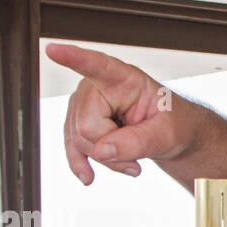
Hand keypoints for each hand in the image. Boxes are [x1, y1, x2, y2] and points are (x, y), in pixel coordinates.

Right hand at [45, 43, 190, 184]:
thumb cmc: (173, 125)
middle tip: (137, 160)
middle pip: (86, 125)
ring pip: (79, 140)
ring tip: (132, 165)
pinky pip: (72, 147)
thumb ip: (137, 141)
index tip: (53, 49)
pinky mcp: (79, 123)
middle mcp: (97, 86)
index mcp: (124, 78)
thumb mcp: (166, 134)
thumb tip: (101, 151)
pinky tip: (88, 177)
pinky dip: (81, 164)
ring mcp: (84, 104)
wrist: (170, 136)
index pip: (97, 66)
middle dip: (109, 149)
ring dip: (106, 160)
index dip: (74, 58)